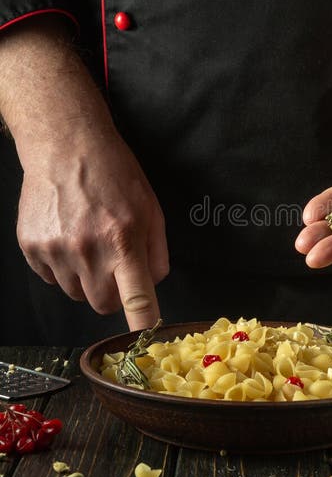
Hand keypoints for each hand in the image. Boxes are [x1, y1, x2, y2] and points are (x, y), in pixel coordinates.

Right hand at [0, 14, 168, 329]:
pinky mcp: (31, 247)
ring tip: (88, 242)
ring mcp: (55, 250)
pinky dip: (61, 266)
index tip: (146, 330)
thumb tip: (153, 286)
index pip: (136, 298)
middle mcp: (88, 250)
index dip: (143, 320)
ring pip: (75, 293)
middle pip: (102, 305)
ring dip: (85, 279)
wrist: (65, 146)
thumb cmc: (115, 175)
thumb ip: (156, 252)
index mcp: (124, 241)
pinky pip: (51, 277)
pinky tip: (67, 235)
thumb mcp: (150, 208)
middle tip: (114, 266)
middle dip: (112, 293)